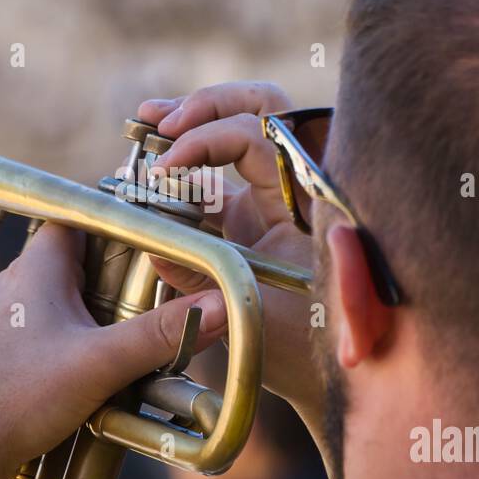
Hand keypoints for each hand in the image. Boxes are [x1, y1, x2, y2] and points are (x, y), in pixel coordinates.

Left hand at [0, 222, 228, 478]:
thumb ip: (161, 334)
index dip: (113, 223)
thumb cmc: (17, 399)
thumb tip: (217, 306)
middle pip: (66, 261)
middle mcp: (8, 285)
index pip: (77, 219)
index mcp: (35, 269)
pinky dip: (53, 341)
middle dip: (105, 277)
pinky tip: (70, 372)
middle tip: (141, 298)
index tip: (146, 238)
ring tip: (111, 340)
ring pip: (45, 299)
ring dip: (78, 312)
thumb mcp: (102, 365)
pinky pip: (27, 332)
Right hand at [137, 82, 323, 420]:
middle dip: (208, 106)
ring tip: (148, 117)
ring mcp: (274, 197)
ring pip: (241, 129)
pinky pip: (220, 172)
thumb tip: (150, 240)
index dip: (207, 140)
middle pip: (261, 110)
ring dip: (196, 119)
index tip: (167, 166)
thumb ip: (197, 275)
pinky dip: (188, 159)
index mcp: (306, 200)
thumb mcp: (245, 311)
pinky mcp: (253, 214)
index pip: (257, 138)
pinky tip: (153, 155)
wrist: (331, 373)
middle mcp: (294, 186)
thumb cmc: (304, 347)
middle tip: (162, 120)